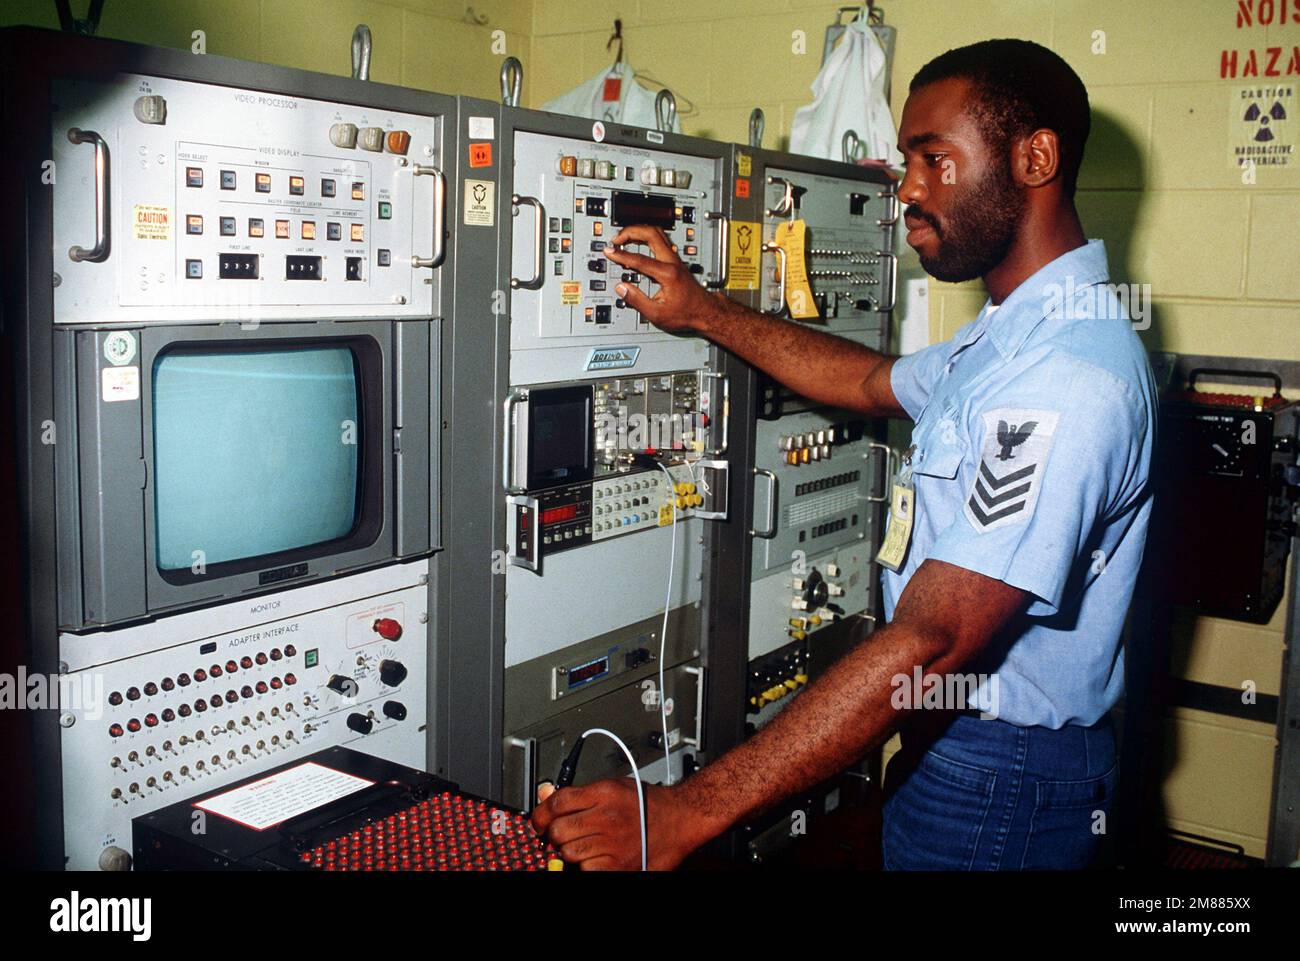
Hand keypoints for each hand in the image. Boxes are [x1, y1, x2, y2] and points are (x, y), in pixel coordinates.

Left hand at [531, 777, 700, 870]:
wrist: (680, 819)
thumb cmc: (648, 804)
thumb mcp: (613, 787)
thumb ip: (580, 794)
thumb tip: (547, 796)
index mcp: (603, 793)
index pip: (557, 802)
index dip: (540, 813)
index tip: (538, 821)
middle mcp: (607, 816)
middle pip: (559, 830)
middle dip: (557, 834)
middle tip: (565, 835)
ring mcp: (612, 843)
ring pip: (569, 852)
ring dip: (572, 851)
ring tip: (587, 845)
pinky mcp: (617, 866)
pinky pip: (585, 869)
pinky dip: (587, 866)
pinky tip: (597, 857)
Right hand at [604, 225, 720, 334]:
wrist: (705, 310)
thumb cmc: (686, 313)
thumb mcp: (658, 314)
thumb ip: (637, 301)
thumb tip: (621, 288)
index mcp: (667, 274)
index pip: (639, 259)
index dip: (621, 255)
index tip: (609, 252)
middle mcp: (672, 262)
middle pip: (651, 233)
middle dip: (630, 232)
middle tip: (616, 239)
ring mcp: (675, 258)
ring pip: (656, 232)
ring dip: (639, 231)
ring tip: (624, 238)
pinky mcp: (675, 259)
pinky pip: (659, 239)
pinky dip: (645, 236)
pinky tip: (637, 242)